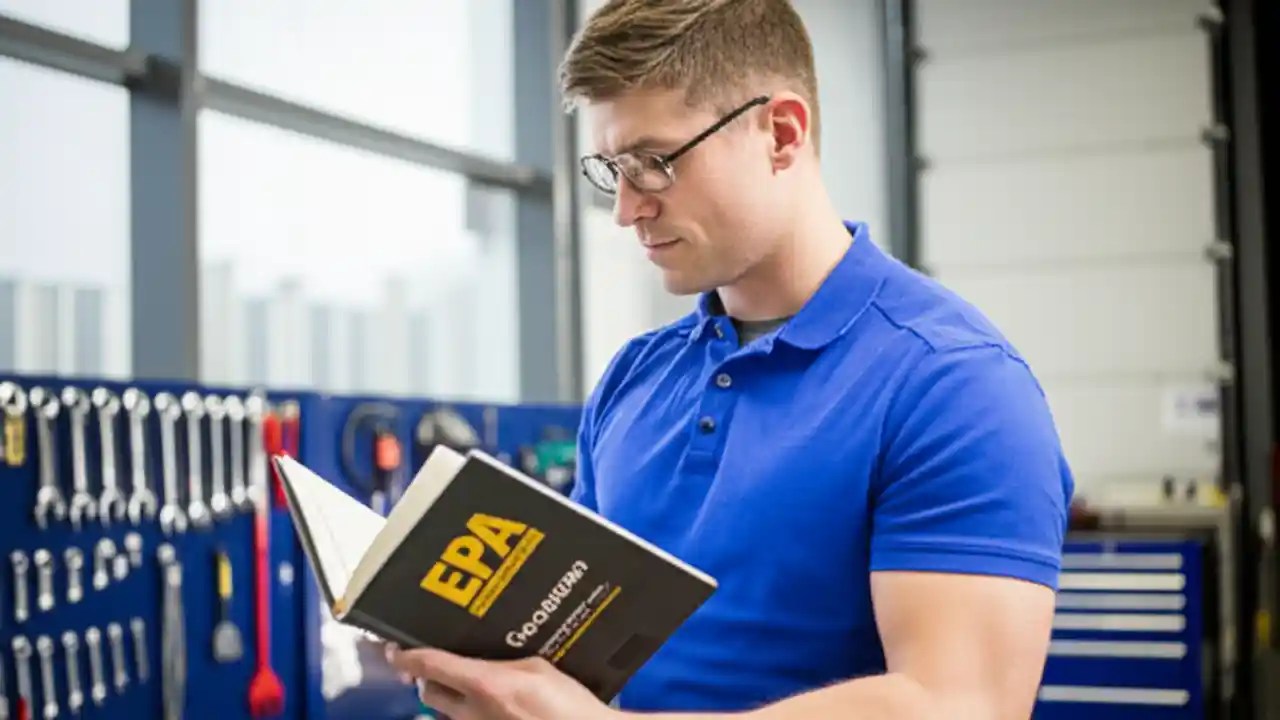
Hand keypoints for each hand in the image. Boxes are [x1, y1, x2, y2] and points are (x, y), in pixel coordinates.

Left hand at [386, 644, 620, 719]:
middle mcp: (473, 712)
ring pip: (444, 712)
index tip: (394, 649)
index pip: (431, 665)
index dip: (407, 656)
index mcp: (485, 684)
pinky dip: (466, 713)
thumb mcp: (537, 667)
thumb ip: (502, 663)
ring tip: (463, 684)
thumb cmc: (567, 705)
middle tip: (435, 663)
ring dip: (447, 697)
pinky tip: (486, 705)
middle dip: (426, 677)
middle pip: (429, 692)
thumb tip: (483, 660)